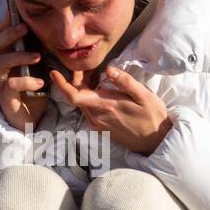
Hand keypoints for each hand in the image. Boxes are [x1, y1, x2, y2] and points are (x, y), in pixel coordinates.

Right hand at [0, 12, 46, 130]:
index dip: (4, 23)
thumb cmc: (35, 91)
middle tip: (25, 28)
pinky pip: (10, 85)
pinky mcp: (6, 98)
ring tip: (37, 56)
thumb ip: (40, 49)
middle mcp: (0, 68)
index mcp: (7, 57)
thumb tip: (52, 27)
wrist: (32, 120)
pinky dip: (25, 80)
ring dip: (19, 56)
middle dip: (8, 34)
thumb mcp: (40, 66)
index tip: (15, 12)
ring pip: (0, 63)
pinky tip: (40, 81)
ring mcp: (0, 83)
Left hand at [51, 66, 172, 154]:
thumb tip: (108, 70)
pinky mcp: (101, 128)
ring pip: (82, 104)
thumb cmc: (152, 116)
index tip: (53, 73)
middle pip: (76, 98)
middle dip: (75, 82)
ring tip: (92, 76)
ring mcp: (98, 124)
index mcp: (105, 106)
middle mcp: (97, 117)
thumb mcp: (144, 96)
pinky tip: (99, 91)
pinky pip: (89, 110)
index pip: (75, 97)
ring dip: (82, 90)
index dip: (61, 85)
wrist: (156, 141)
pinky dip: (89, 98)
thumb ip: (125, 82)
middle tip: (84, 68)